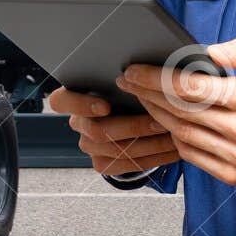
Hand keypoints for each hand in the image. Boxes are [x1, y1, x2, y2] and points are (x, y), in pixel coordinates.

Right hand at [48, 87, 179, 175]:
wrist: (129, 113)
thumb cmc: (126, 89)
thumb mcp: (121, 79)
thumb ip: (127, 76)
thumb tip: (147, 70)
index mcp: (72, 97)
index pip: (61, 101)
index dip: (81, 105)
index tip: (105, 106)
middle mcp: (78, 123)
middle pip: (97, 131)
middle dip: (133, 127)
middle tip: (160, 121)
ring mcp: (89, 146)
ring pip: (117, 150)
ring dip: (151, 143)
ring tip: (174, 134)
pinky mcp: (102, 163)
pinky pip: (128, 165)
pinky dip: (155, 158)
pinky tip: (173, 150)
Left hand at [116, 36, 235, 185]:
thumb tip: (206, 50)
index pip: (193, 88)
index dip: (157, 78)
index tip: (135, 69)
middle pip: (180, 111)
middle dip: (148, 93)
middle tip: (127, 80)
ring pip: (181, 134)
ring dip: (156, 114)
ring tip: (142, 97)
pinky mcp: (233, 175)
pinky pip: (191, 154)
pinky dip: (174, 136)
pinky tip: (166, 121)